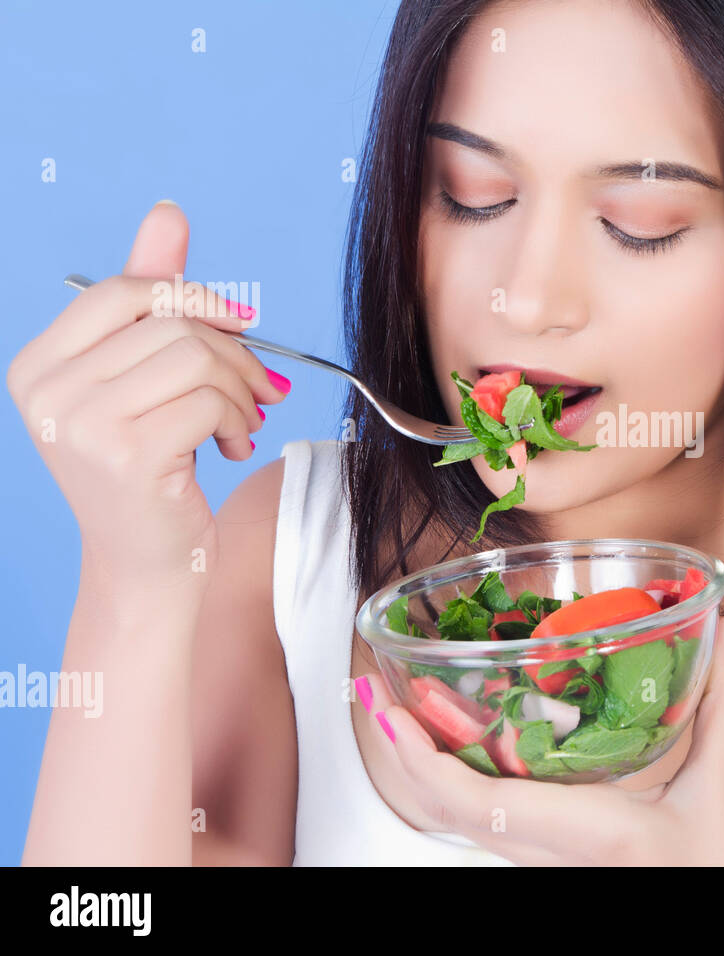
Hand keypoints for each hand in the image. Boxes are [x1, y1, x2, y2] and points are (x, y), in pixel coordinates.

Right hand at [6, 201, 290, 593]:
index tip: (239, 322)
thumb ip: (153, 299)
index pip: (122, 290)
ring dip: (240, 389)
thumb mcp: (145, 379)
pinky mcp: (125, 453)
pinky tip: (232, 448)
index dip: (191, 296)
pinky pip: (209, 400)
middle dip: (231, 351)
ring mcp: (80, 421)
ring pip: (194, 357)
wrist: (146, 565)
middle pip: (168, 321)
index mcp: (38, 363)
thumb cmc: (151, 472)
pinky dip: (239, 420)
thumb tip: (168, 213)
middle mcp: (46, 388)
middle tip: (257, 389)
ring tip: (242, 421)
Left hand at [359, 615, 723, 865]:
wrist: (715, 927)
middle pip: (445, 807)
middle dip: (404, 750)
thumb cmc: (716, 876)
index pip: (472, 801)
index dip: (418, 758)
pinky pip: (486, 820)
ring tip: (405, 710)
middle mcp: (546, 852)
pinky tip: (462, 746)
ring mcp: (543, 859)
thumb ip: (721, 709)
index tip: (389, 712)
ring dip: (423, 765)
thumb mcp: (721, 791)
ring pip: (460, 816)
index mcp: (580, 834)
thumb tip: (718, 632)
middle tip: (380, 692)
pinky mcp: (550, 858)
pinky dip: (456, 780)